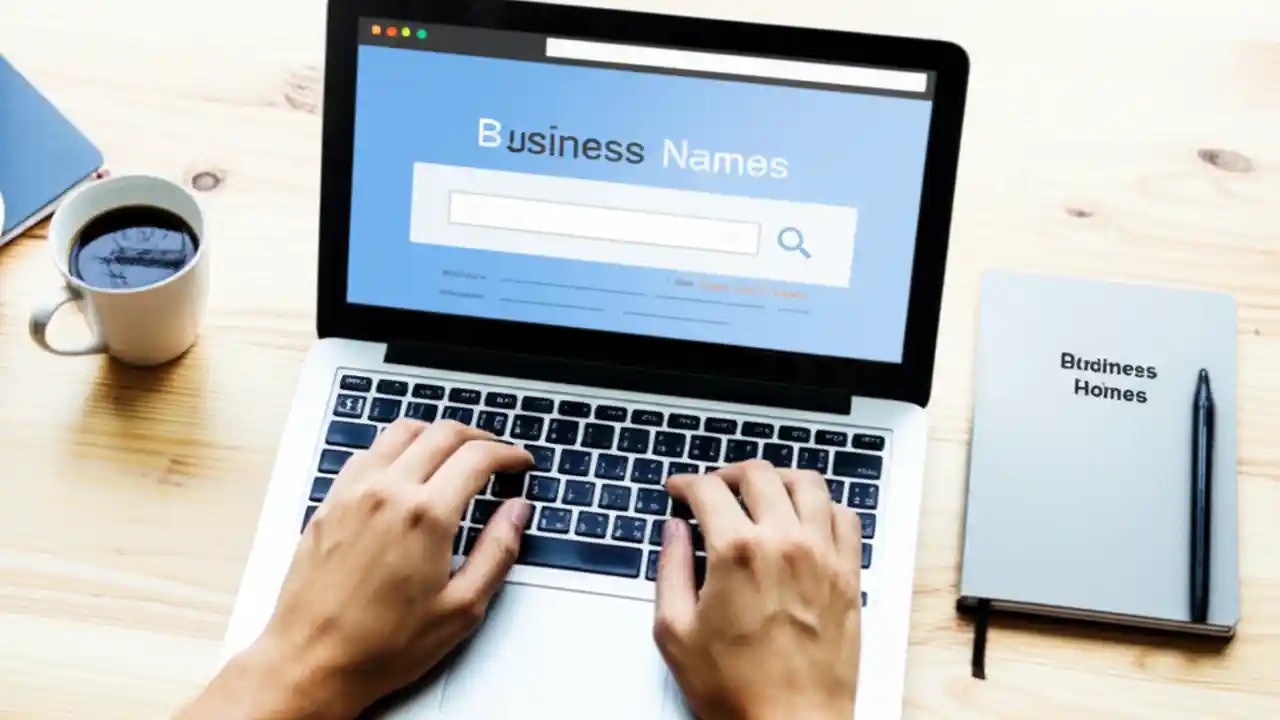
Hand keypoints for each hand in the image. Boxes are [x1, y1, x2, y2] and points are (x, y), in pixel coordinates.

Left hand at [176, 419, 532, 719]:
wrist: (312, 662)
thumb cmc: (382, 646)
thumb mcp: (461, 609)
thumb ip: (498, 551)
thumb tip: (518, 513)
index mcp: (426, 516)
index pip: (478, 457)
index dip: (508, 454)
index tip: (519, 462)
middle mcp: (388, 492)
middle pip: (443, 433)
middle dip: (479, 437)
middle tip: (495, 453)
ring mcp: (354, 492)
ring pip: (402, 432)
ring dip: (437, 433)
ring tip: (455, 451)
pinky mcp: (330, 501)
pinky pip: (368, 452)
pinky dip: (397, 447)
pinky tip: (406, 468)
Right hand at [656, 461, 862, 719]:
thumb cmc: (735, 690)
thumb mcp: (675, 631)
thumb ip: (669, 568)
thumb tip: (673, 531)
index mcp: (737, 552)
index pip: (708, 489)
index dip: (686, 483)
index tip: (679, 490)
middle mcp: (784, 542)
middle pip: (758, 474)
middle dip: (727, 474)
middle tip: (714, 489)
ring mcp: (823, 555)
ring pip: (808, 482)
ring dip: (778, 478)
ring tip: (761, 492)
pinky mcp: (848, 575)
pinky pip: (845, 516)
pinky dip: (823, 505)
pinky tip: (805, 518)